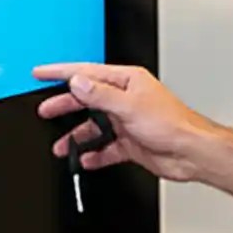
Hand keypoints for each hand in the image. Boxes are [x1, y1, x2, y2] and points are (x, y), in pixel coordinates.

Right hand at [33, 63, 216, 181]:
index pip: (88, 72)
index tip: (41, 73)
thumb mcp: (130, 106)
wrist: (191, 152)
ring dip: (77, 136)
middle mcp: (127, 99)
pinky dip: (94, 154)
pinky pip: (106, 147)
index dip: (62, 72)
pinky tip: (86, 159)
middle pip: (88, 99)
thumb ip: (101, 94)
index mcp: (128, 81)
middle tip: (45, 110)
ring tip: (62, 146)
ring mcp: (128, 121)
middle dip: (65, 105)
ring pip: (95, 126)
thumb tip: (78, 82)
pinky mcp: (131, 141)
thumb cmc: (172, 123)